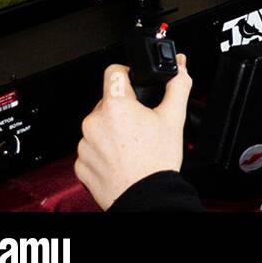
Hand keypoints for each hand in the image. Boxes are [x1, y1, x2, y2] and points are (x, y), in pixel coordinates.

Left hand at [75, 54, 191, 210]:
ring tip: (132, 144)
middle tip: (141, 124)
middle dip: (123, 108)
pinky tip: (121, 158)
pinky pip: (91, 149)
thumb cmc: (157, 161)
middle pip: (107, 102)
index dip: (127, 74)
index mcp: (115, 105)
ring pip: (98, 126)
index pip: (113, 72)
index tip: (134, 84)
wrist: (146, 197)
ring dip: (112, 130)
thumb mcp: (174, 117)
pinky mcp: (80, 164)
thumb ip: (178, 85)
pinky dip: (103, 151)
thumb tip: (181, 66)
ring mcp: (84, 145)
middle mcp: (93, 122)